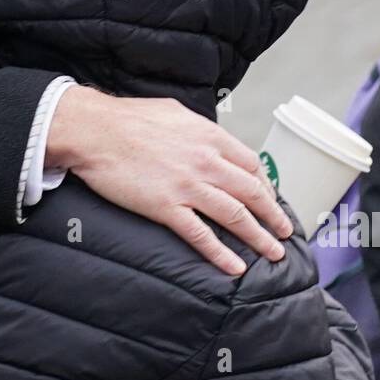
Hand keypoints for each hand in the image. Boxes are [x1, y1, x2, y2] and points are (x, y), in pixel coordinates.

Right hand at [47, 85, 293, 276]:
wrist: (94, 130)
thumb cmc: (127, 118)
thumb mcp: (174, 112)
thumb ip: (198, 129)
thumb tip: (208, 138)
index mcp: (209, 137)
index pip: (252, 164)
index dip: (267, 185)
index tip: (271, 199)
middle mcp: (206, 162)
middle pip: (252, 193)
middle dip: (274, 216)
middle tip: (285, 233)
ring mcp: (187, 186)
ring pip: (235, 216)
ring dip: (259, 237)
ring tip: (273, 254)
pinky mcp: (166, 207)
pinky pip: (201, 235)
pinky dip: (221, 254)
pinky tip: (234, 267)